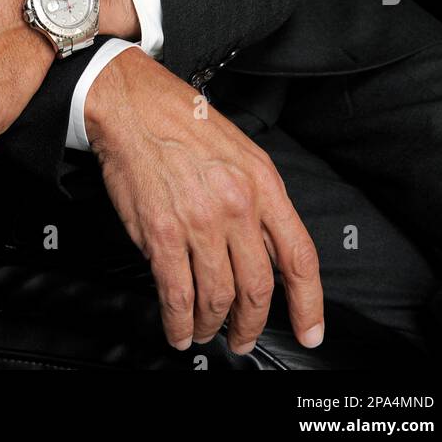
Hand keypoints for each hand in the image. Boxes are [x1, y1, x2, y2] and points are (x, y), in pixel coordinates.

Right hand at [84, 48, 323, 355]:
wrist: (131, 104)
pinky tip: (179, 329)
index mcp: (262, 184)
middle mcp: (236, 205)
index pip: (298, 257)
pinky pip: (178, 295)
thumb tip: (265, 250)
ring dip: (212, 325)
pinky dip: (180, 323)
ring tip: (206, 330)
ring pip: (218, 298)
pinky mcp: (162, 234)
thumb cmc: (180, 122)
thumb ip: (257, 200)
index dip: (308, 303)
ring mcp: (200, 223)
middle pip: (258, 288)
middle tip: (243, 337)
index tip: (309, 331)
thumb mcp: (239, 152)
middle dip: (251, 324)